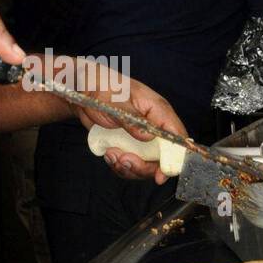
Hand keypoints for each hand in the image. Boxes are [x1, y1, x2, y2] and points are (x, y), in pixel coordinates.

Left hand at [69, 66, 186, 183]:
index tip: (160, 175)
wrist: (84, 91)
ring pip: (146, 164)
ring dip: (129, 167)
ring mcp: (142, 137)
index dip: (174, 159)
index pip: (177, 137)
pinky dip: (120, 165)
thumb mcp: (117, 103)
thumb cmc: (103, 88)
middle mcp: (154, 126)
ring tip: (111, 155)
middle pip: (162, 157)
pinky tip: (109, 155)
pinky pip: (132, 163)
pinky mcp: (130, 145)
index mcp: (158, 111)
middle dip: (144, 166)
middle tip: (124, 160)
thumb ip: (133, 120)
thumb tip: (148, 137)